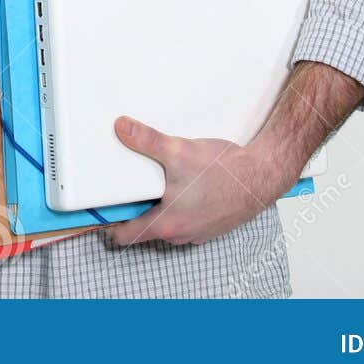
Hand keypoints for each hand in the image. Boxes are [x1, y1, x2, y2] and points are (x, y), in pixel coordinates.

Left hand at [103, 116, 296, 247]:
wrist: (262, 175)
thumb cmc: (226, 172)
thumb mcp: (179, 150)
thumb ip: (147, 140)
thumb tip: (122, 128)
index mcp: (167, 223)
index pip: (126, 235)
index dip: (110, 224)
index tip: (102, 210)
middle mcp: (181, 234)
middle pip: (144, 229)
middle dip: (135, 210)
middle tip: (129, 187)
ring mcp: (198, 232)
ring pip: (166, 225)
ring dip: (159, 209)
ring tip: (156, 184)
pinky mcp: (211, 225)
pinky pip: (186, 220)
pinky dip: (179, 207)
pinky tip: (184, 186)